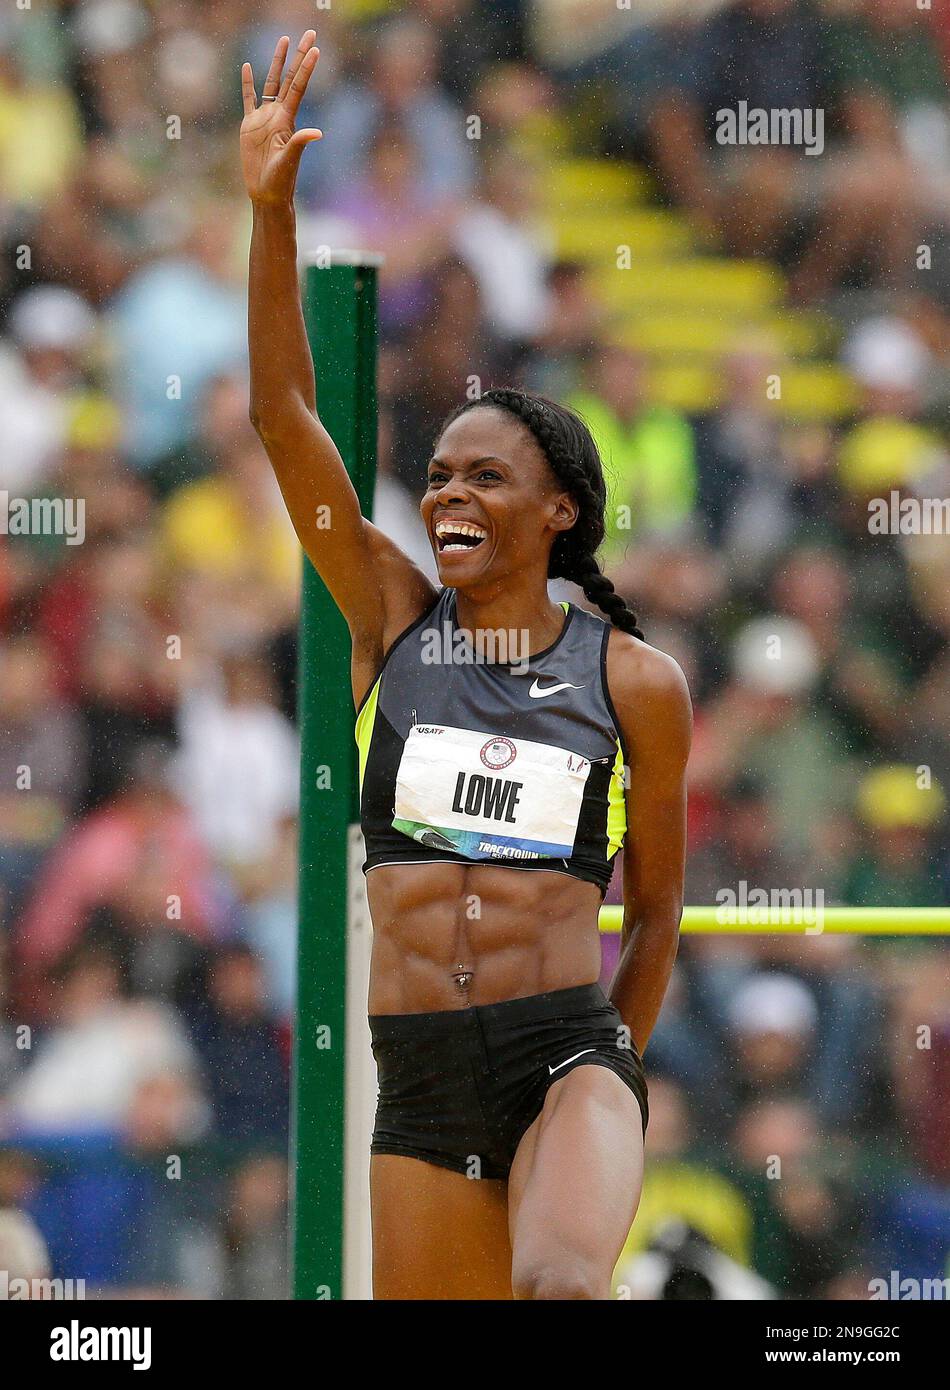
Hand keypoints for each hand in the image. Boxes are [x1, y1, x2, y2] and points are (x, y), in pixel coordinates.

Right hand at [241, 31, 322, 206]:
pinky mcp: (250, 125)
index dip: (306, 68)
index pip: (299, 87)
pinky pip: (248, 99)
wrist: (265, 193)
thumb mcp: (289, 161)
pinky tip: (246, 67)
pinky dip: (247, 83)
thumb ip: (299, 144)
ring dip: (277, 62)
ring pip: (271, 82)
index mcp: (287, 120)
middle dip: (298, 56)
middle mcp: (278, 114)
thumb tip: (317, 133)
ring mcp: (264, 118)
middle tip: (309, 33)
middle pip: (289, 78)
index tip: (315, 48)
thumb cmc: (280, 181)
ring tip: (283, 40)